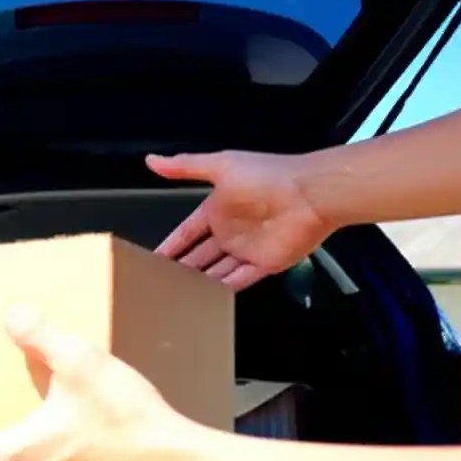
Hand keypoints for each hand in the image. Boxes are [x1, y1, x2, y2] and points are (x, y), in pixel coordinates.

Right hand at [147, 150, 335, 290]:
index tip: (154, 258)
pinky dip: (224, 290)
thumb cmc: (266, 176)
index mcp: (218, 208)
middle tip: (160, 283)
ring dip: (200, 281)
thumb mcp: (221, 166)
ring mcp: (248, 250)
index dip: (172, 244)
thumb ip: (185, 166)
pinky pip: (240, 280)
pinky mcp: (265, 265)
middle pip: (201, 254)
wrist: (309, 194)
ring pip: (217, 270)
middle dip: (182, 267)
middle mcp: (231, 230)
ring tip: (177, 296)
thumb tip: (151, 160)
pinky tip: (207, 300)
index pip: (188, 231)